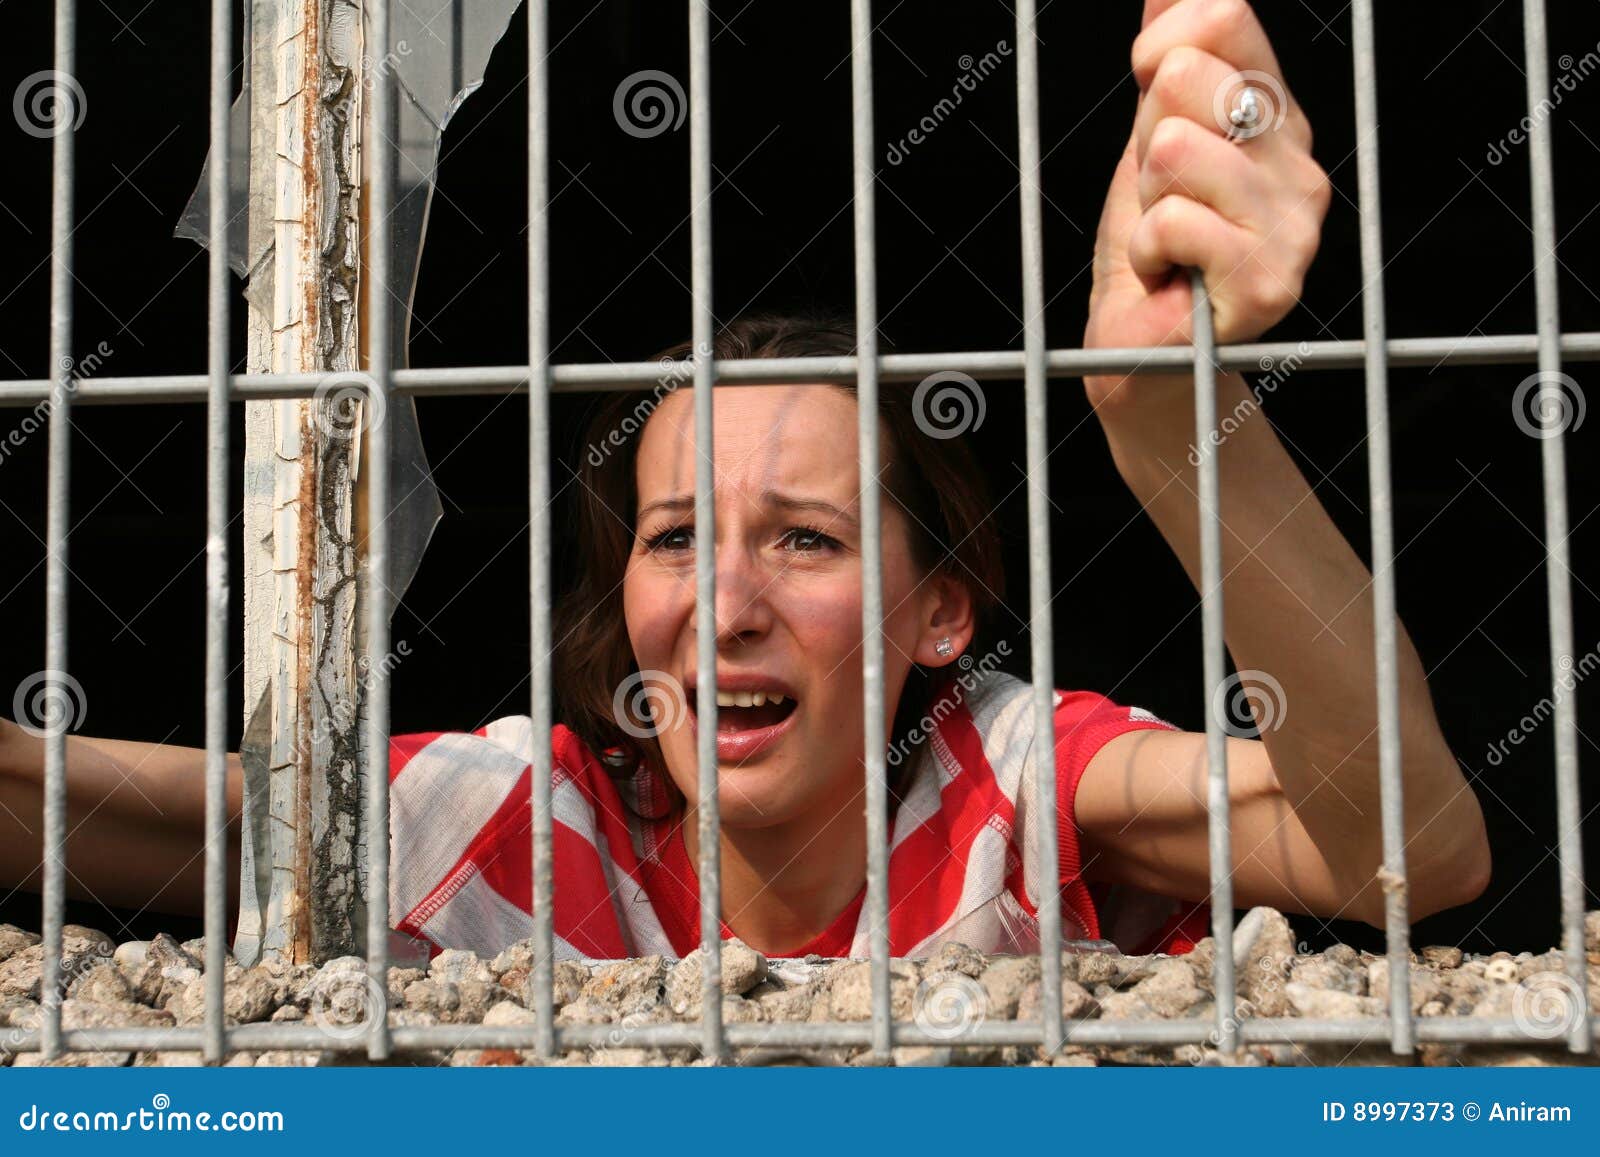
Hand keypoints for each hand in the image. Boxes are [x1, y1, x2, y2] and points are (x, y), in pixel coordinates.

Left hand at [1083, 0, 1330, 408]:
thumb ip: (1164, 56)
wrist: (1141, 350)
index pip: (1220, 15)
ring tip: (1166, 240)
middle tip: (1161, 198)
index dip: (1153, 53)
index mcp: (1277, 113)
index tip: (1148, 116)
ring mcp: (1295, 221)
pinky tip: (1171, 277)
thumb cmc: (1147, 250)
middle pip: (1184, 75)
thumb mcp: (1147, 138)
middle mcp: (1301, 159)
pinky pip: (1170, 219)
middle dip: (1142, 141)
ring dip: (1143, 202)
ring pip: (1174, 146)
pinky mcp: (1272, 279)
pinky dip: (1144, 252)